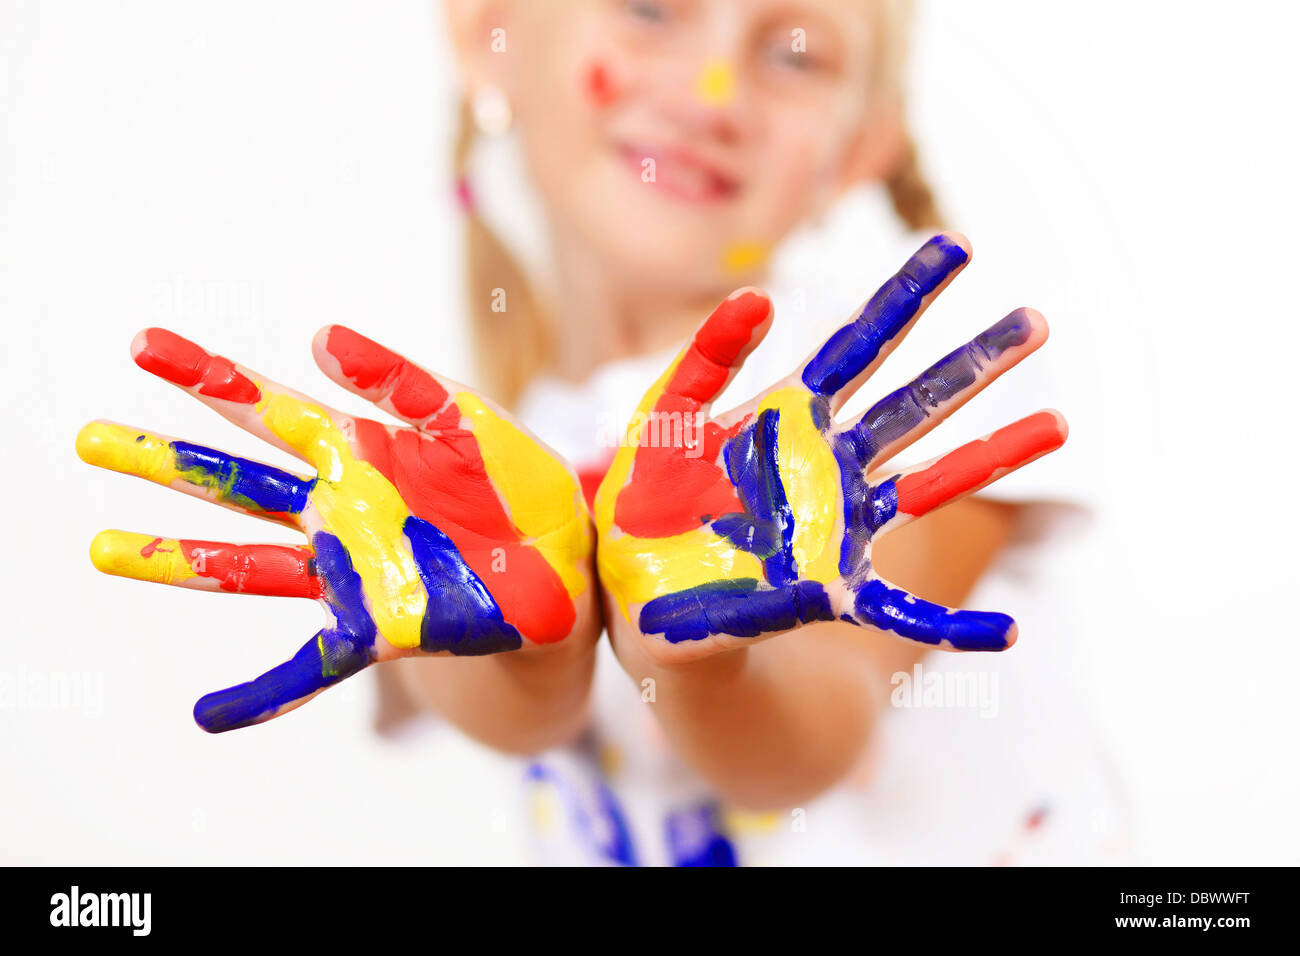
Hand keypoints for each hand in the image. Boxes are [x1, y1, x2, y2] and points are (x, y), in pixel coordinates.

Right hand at [77, 327, 593, 730]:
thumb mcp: (467, 418)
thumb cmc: (521, 486)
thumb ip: (398, 381)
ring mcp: (350, 570)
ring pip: (246, 564)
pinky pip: (309, 665)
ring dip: (177, 559)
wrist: (568, 566)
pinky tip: (211, 716)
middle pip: (235, 480)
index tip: (143, 345)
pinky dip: (261, 693)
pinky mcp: (378, 628)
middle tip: (90, 439)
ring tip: (104, 550)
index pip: (269, 406)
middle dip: (165, 459)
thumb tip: (317, 335)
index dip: (206, 375)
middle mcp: (340, 509)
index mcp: (362, 450)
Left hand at [594, 232, 1065, 661]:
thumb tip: (762, 298)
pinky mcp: (831, 589)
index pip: (858, 343)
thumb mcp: (659, 426)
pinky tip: (1007, 635)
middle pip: (914, 401)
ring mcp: (839, 524)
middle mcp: (828, 464)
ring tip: (1058, 422)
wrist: (634, 598)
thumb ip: (703, 365)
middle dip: (972, 362)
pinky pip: (902, 609)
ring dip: (993, 455)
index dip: (907, 295)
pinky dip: (956, 626)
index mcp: (787, 417)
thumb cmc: (643, 508)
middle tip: (1036, 320)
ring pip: (931, 483)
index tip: (958, 245)